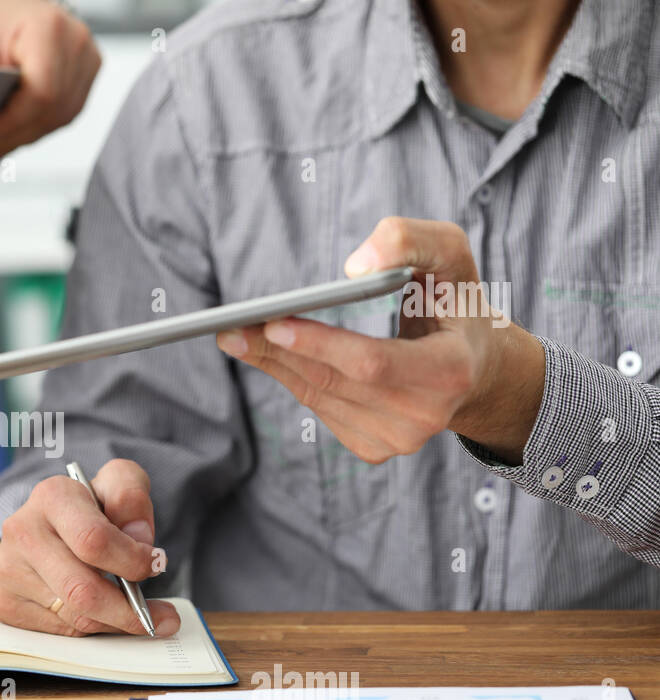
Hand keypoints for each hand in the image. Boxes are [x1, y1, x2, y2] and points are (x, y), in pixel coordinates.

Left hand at [0, 0, 100, 163]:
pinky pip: (67, 111)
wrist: (12, 0)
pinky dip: (41, 125)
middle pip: (53, 109)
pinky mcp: (89, 72)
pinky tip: (17, 131)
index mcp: (49, 28)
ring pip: (63, 116)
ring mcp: (89, 58)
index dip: (14, 122)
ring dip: (29, 134)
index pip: (41, 92)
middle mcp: (78, 42)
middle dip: (17, 135)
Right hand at [0, 459, 179, 635]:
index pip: (95, 540)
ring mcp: (8, 570)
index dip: (132, 562)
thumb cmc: (90, 509)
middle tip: (162, 617)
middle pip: (82, 590)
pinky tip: (102, 614)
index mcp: (52, 496)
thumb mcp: (117, 485)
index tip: (155, 567)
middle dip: (129, 610)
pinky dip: (91, 630)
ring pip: (74, 617)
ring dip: (115, 623)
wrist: (46, 526)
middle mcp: (22, 531)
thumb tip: (139, 537)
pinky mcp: (5, 603)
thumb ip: (131, 497)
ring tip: (138, 615)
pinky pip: (59, 632)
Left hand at [217, 217, 546, 463]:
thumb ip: (410, 241)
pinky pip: (319, 408)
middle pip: (334, 381)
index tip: (273, 322)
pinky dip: (292, 378)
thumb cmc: (456, 302)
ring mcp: (398, 439)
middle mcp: (425, 415)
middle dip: (278, 350)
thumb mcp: (451, 256)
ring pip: (318, 396)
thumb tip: (353, 267)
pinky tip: (272, 355)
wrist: (478, 370)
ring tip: (236, 335)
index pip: (374, 364)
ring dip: (273, 363)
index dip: (322, 344)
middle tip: (231, 326)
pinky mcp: (375, 448)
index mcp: (450, 371)